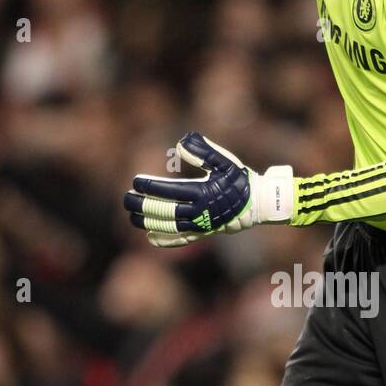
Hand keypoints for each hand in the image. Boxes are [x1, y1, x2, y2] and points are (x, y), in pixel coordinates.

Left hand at [124, 132, 292, 247]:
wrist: (259, 204)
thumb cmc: (239, 180)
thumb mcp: (224, 161)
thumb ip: (203, 151)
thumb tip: (179, 144)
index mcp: (201, 192)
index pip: (168, 191)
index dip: (149, 186)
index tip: (136, 181)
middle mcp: (198, 211)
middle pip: (163, 211)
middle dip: (142, 205)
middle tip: (126, 199)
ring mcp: (200, 225)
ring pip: (168, 226)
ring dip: (148, 222)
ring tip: (132, 217)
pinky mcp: (204, 233)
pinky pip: (182, 240)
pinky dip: (166, 241)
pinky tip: (150, 239)